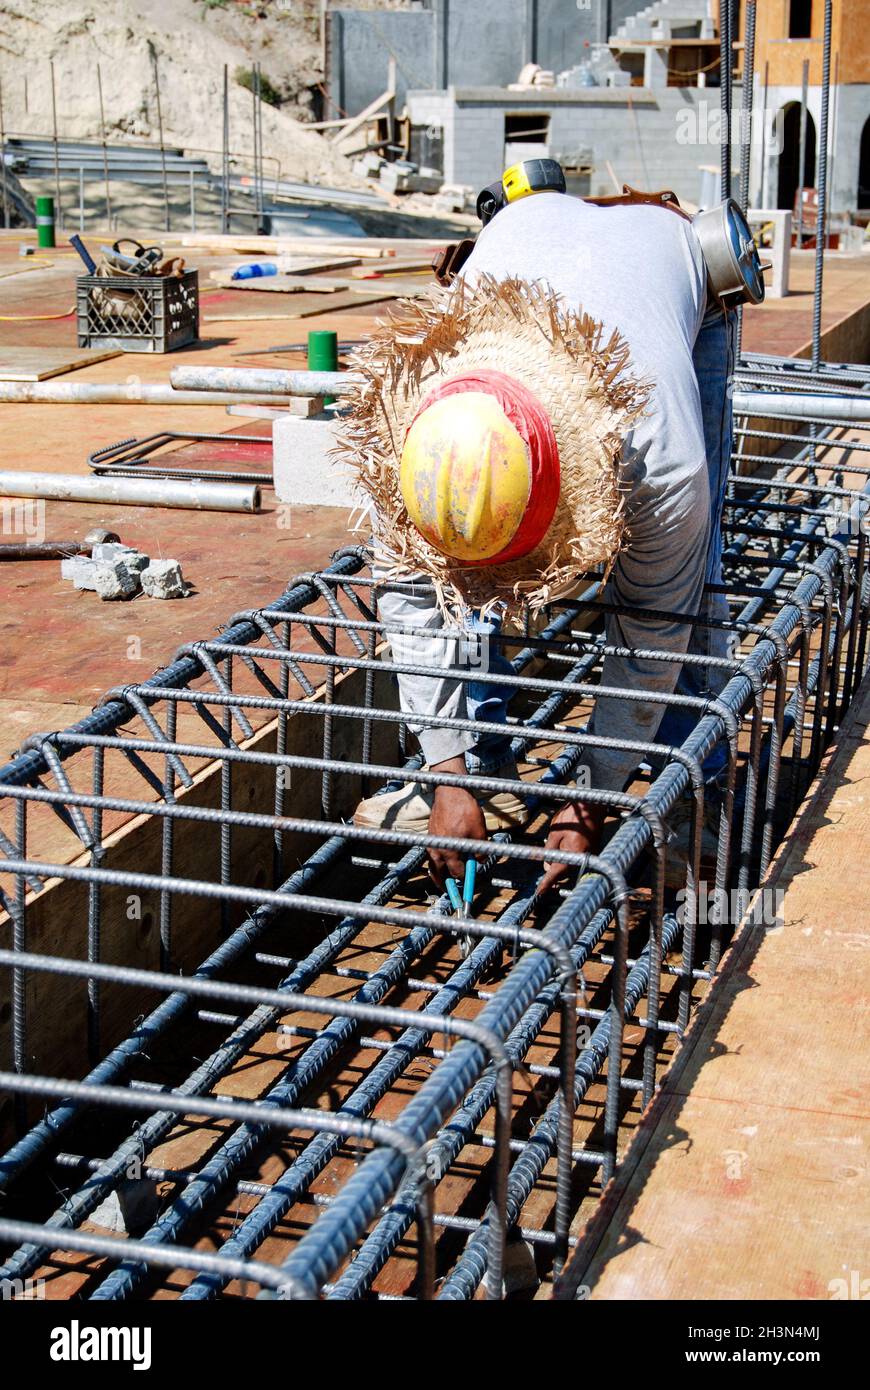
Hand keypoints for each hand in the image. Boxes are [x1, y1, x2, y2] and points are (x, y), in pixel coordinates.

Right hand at [427, 757, 486, 888]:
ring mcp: (431, 841)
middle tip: (449, 890)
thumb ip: (480, 850)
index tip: (470, 883)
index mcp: (449, 850)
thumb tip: (479, 861)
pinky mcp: (430, 834)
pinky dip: (437, 859)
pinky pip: (432, 853)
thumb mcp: (479, 831)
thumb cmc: (465, 810)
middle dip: (444, 883)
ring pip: (432, 863)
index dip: (465, 879)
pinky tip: (444, 859)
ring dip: (438, 872)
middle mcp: (436, 849)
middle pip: (438, 873)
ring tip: (444, 879)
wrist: (450, 791)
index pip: (457, 872)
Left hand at [539, 801, 604, 894]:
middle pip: (565, 873)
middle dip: (554, 872)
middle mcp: (584, 859)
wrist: (592, 805)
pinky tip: (565, 845)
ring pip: (572, 866)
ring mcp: (590, 855)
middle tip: (544, 866)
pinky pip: (578, 859)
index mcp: (573, 855)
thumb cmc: (573, 817)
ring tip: (555, 849)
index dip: (546, 884)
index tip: (539, 893)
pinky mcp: (593, 850)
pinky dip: (569, 856)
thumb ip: (549, 850)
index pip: (556, 874)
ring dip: (562, 863)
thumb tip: (547, 866)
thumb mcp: (555, 832)